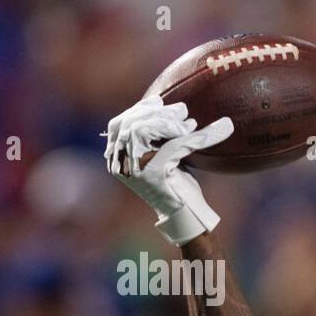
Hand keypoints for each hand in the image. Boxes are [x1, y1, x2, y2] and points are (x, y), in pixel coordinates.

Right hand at [103, 95, 232, 245]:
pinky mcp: (153, 174)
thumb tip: (188, 111)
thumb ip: (164, 134)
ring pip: (141, 131)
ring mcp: (133, 170)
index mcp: (118, 157)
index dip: (139, 110)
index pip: (119, 125)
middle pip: (128, 125)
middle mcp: (120, 164)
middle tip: (182, 111)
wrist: (184, 214)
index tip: (160, 101)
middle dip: (155, 113)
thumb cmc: (177, 185)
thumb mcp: (169, 154)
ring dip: (166, 121)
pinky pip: (167, 146)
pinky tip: (197, 130)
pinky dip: (184, 135)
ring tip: (190, 123)